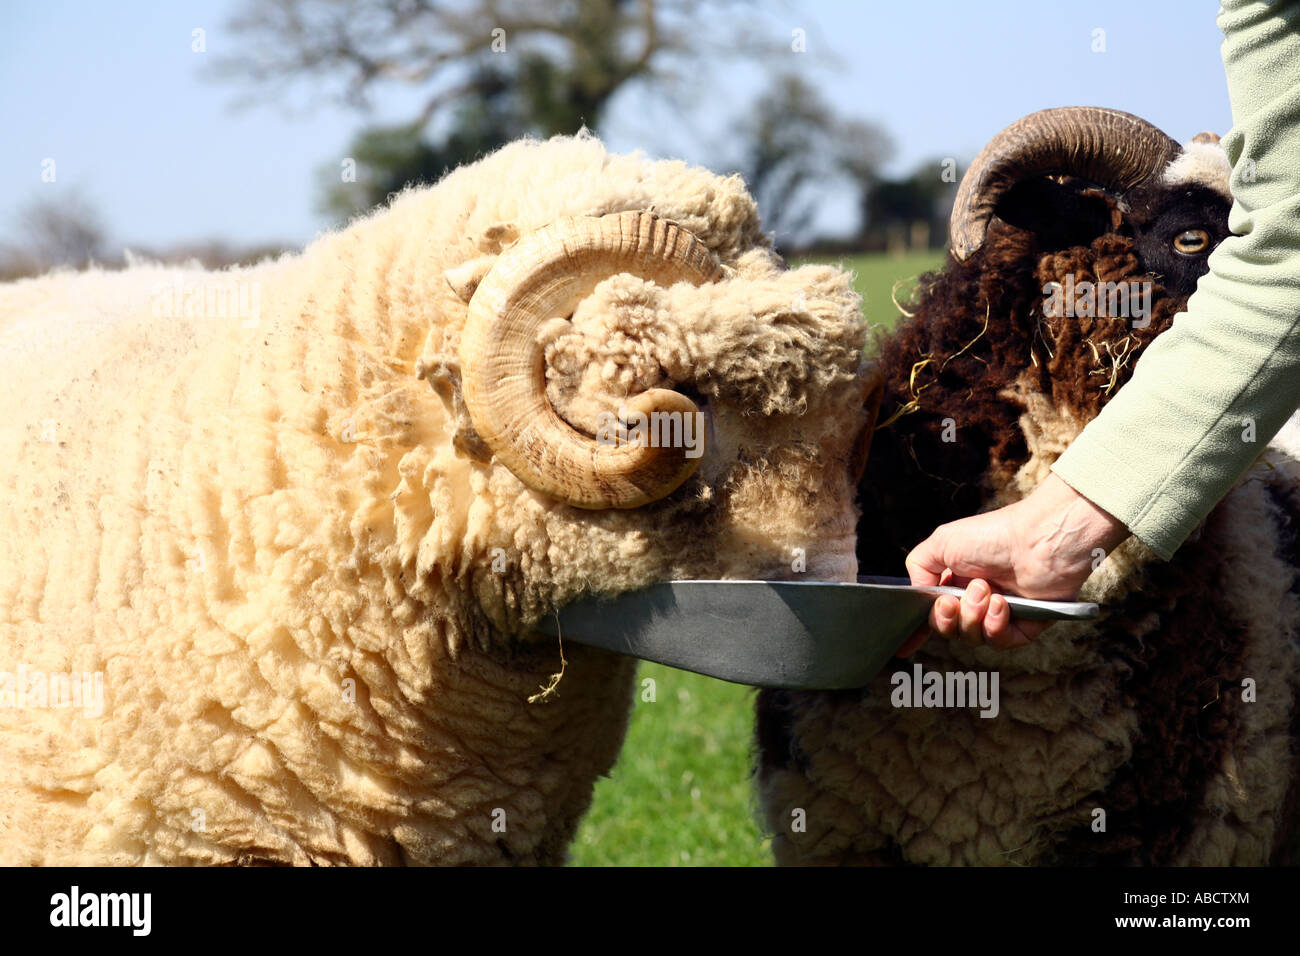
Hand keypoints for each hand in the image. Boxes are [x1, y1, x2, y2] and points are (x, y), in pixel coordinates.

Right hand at [897, 472, 1127, 654]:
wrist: (1039, 540)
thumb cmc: (992, 536)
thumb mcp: (941, 543)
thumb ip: (918, 568)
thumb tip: (921, 595)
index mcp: (956, 580)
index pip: (932, 612)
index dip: (917, 630)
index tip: (902, 647)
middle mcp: (977, 599)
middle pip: (948, 629)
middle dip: (945, 618)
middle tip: (953, 600)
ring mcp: (1001, 614)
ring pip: (971, 637)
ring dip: (972, 616)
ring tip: (986, 590)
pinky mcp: (1025, 627)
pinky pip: (999, 642)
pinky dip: (995, 625)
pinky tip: (1002, 604)